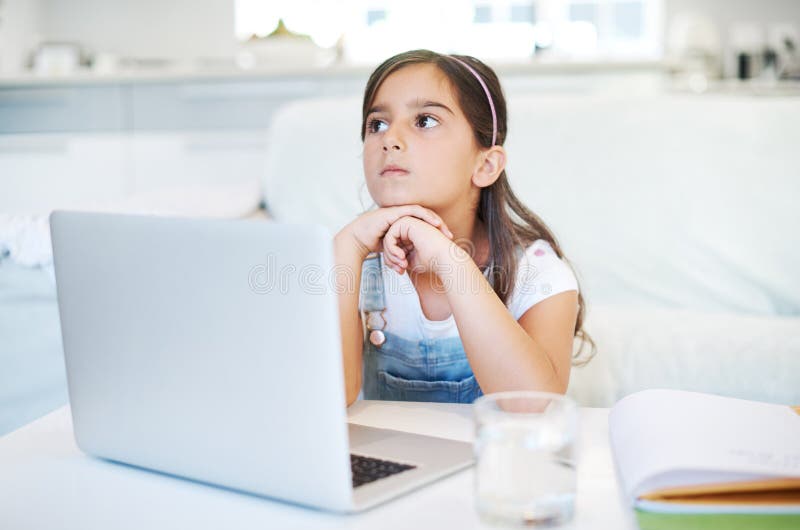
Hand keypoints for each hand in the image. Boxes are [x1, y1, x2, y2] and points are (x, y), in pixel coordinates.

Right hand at [337, 205, 452, 258]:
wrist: (359, 239)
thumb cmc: (374, 243)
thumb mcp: (394, 249)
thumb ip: (403, 252)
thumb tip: (410, 265)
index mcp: (405, 224)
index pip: (425, 225)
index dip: (437, 232)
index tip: (447, 242)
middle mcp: (403, 216)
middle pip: (427, 218)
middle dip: (439, 227)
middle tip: (450, 236)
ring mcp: (399, 212)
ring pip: (422, 213)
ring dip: (434, 220)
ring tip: (443, 228)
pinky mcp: (395, 211)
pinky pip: (413, 211)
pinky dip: (424, 216)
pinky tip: (433, 223)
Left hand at [381, 216, 454, 275]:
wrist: (443, 258)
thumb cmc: (431, 261)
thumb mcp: (410, 261)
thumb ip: (398, 258)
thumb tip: (388, 260)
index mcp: (411, 235)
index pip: (394, 247)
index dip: (393, 261)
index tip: (400, 272)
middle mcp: (409, 227)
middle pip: (389, 243)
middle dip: (390, 259)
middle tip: (399, 270)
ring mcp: (408, 223)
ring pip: (388, 239)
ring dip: (391, 255)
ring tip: (401, 264)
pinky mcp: (407, 221)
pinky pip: (390, 235)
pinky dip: (392, 248)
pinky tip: (401, 256)